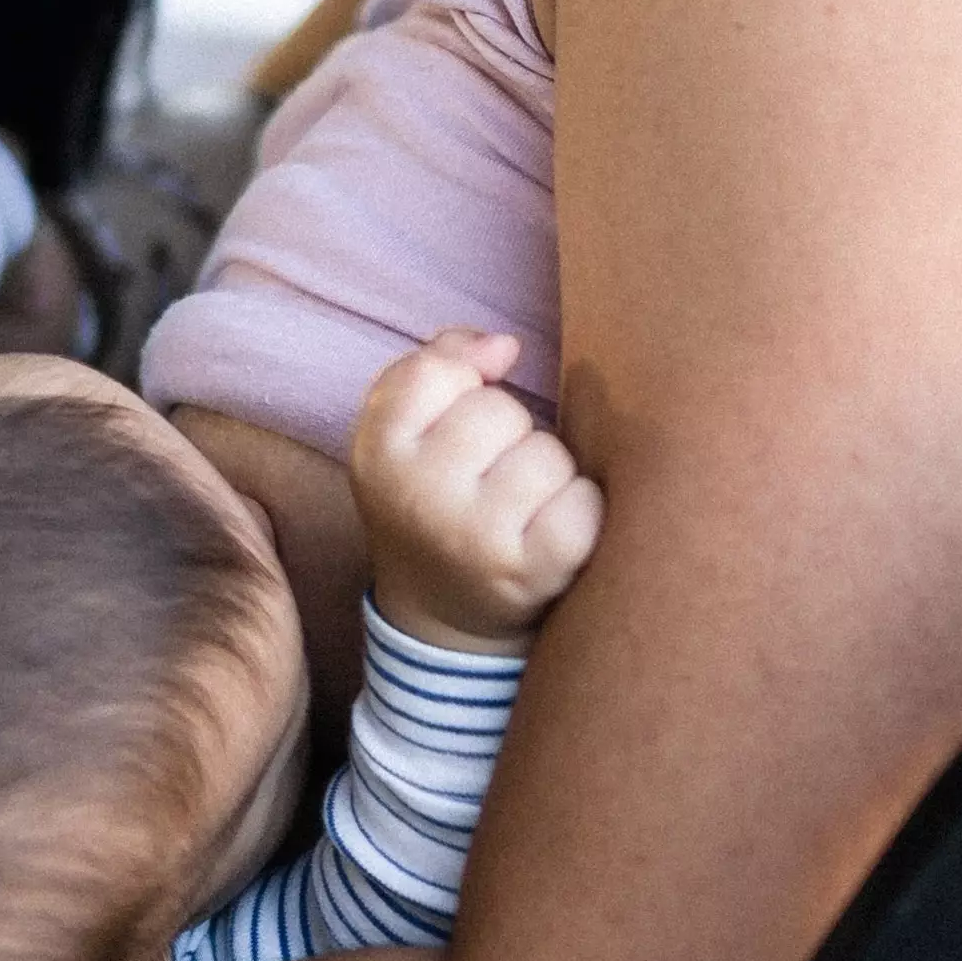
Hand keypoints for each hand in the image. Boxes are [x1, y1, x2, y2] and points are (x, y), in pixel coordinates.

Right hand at [347, 329, 596, 652]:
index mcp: (377, 451)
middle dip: (508, 436)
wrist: (441, 614)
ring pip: (549, 455)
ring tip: (518, 509)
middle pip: (501, 411)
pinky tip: (550, 533)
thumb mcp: (405, 428)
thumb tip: (504, 345)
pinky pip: (584, 503)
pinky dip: (580, 513)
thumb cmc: (433, 496)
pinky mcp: (528, 572)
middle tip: (487, 480)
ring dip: (547, 476)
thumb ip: (441, 363)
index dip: (460, 390)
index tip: (450, 430)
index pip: (436, 371)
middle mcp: (418, 494)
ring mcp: (473, 537)